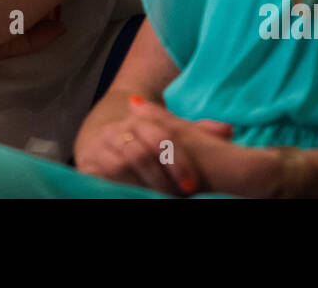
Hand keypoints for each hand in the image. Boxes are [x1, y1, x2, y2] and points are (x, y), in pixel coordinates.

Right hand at [76, 95, 233, 194]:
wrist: (102, 146)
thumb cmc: (145, 143)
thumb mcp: (171, 137)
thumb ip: (196, 132)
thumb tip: (228, 130)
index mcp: (139, 120)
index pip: (160, 136)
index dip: (177, 160)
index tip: (192, 184)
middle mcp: (117, 130)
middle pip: (141, 152)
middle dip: (162, 178)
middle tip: (179, 195)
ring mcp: (101, 147)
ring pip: (124, 166)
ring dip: (145, 185)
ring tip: (161, 198)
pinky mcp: (88, 165)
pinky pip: (106, 177)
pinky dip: (124, 187)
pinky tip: (138, 195)